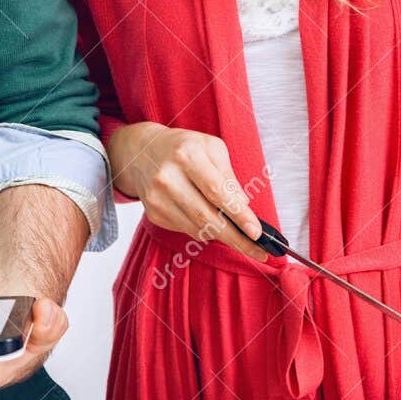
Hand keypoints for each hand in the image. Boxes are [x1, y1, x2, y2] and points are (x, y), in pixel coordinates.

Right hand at [107, 123, 267, 262]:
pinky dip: (205, 230)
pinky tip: (212, 223)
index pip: (216, 191)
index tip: (256, 232)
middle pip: (206, 218)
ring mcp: (158, 198)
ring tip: (242, 240)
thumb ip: (229, 176)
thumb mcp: (211, 148)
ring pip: (198, 229)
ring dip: (223, 237)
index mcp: (187, 156)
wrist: (142, 152)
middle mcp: (168, 178)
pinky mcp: (154, 214)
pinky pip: (187, 230)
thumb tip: (243, 206)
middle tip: (258, 251)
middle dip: (236, 239)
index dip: (238, 214)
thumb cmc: (184, 148)